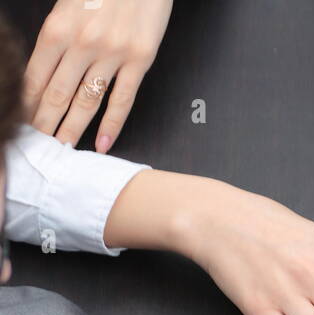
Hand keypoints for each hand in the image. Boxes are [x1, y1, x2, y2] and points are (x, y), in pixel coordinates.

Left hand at [24, 0, 172, 151]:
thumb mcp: (68, 2)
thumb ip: (58, 34)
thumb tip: (48, 69)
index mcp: (58, 27)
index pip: (36, 77)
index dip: (27, 104)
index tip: (22, 123)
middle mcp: (83, 44)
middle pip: (58, 94)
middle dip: (45, 123)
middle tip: (38, 145)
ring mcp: (113, 55)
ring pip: (87, 102)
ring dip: (74, 129)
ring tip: (64, 148)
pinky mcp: (139, 61)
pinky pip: (123, 100)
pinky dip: (112, 125)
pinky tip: (103, 143)